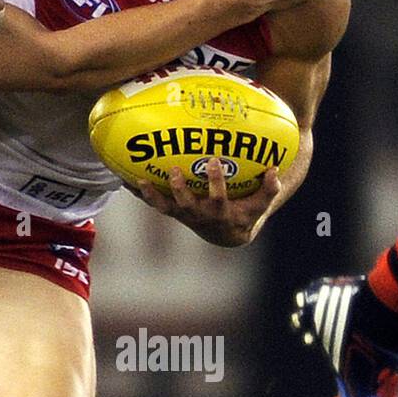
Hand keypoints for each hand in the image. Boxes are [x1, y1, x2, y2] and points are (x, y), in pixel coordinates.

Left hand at [132, 159, 279, 246]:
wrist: (226, 235)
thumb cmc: (245, 213)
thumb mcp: (260, 204)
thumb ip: (269, 189)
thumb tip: (275, 170)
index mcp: (220, 212)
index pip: (218, 198)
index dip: (215, 181)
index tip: (213, 161)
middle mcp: (198, 215)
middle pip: (186, 203)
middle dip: (180, 188)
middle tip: (175, 169)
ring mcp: (182, 214)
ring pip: (163, 206)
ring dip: (151, 194)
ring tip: (138, 179)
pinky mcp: (171, 212)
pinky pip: (152, 201)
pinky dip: (138, 192)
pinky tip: (123, 177)